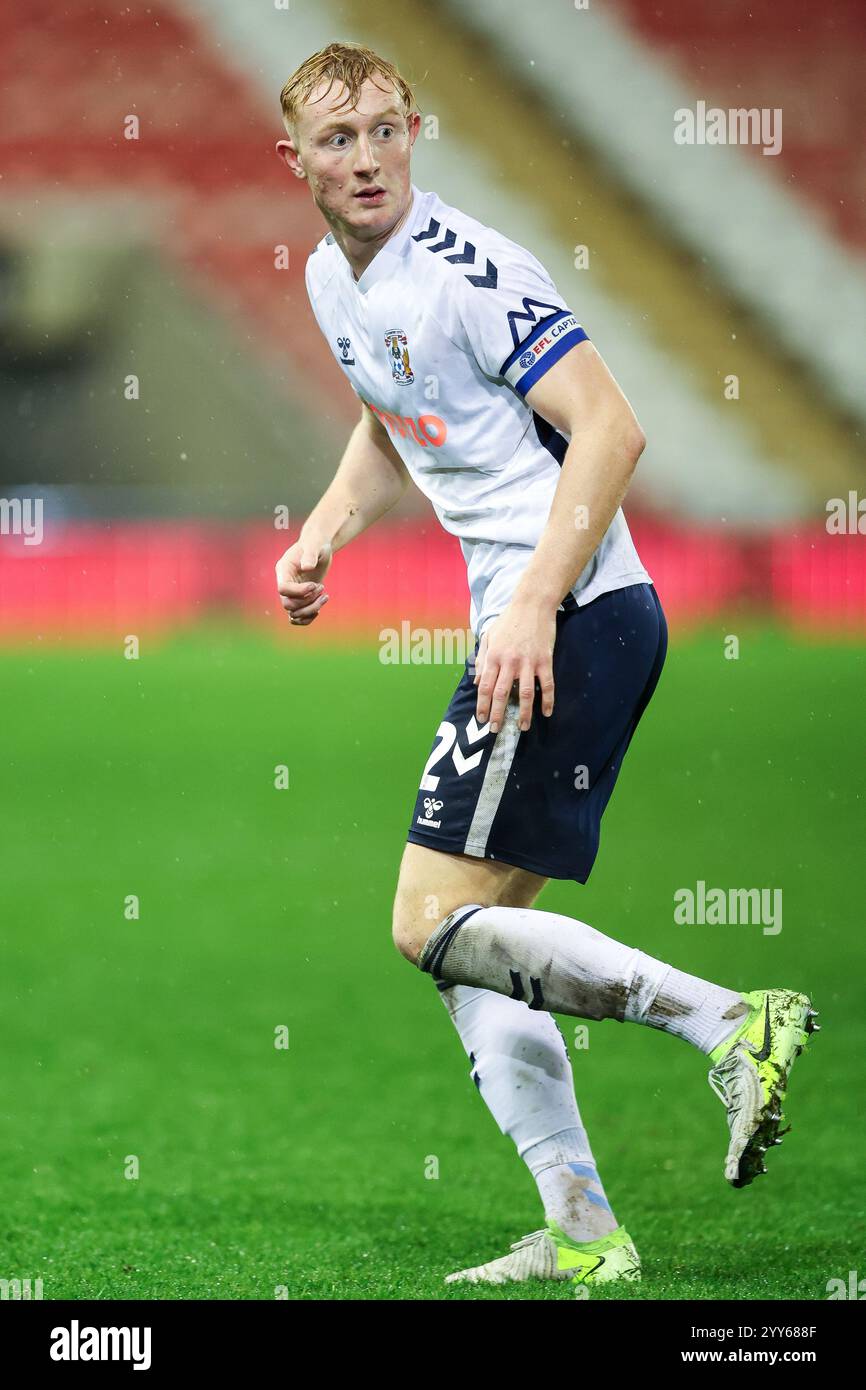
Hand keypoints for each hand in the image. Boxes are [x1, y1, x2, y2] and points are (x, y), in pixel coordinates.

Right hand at [275, 538, 332, 625]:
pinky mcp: (299, 600)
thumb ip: (310, 554)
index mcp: (283, 570)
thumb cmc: (316, 544)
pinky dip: (308, 618)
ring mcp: (291, 593)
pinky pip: (297, 618)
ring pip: (293, 613)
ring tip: (325, 596)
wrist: (319, 548)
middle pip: (288, 604)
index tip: (315, 584)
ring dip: (311, 610)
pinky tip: (320, 607)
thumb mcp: (314, 545)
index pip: (283, 589)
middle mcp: (284, 583)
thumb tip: (306, 567)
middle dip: (308, 601)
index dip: (299, 591)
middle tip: (322, 587)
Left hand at [474, 598, 556, 732]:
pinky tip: (546, 712)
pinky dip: (548, 700)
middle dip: (498, 714)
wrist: (533, 604)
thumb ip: (482, 659)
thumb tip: (477, 682)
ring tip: (523, 727)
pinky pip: (547, 684)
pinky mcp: (545, 660)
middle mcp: (509, 661)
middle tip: (496, 730)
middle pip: (501, 694)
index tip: (481, 718)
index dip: (482, 705)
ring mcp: (528, 662)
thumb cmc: (509, 620)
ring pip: (525, 693)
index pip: (484, 686)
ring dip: (524, 713)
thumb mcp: (489, 636)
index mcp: (494, 656)